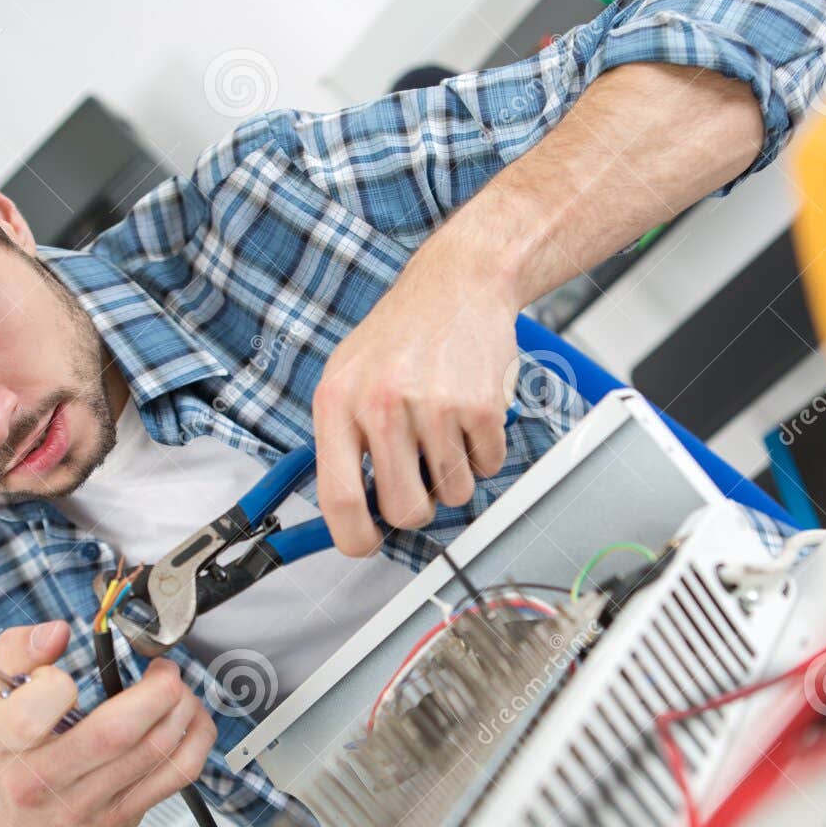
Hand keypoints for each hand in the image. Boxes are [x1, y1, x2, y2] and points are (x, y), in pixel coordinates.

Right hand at [0, 621, 215, 826]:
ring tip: (175, 688)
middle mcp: (45, 780)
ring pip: (155, 750)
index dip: (55, 684)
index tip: (67, 676)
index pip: (28, 715)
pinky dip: (196, 735)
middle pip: (114, 733)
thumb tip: (55, 632)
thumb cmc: (19, 763)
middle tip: (160, 671)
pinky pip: (178, 772)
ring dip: (180, 706)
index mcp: (5, 746)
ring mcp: (90, 802)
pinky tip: (189, 717)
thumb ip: (19, 655)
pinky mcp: (126, 813)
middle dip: (154, 691)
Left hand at [312, 256, 518, 556]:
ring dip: (454, 474)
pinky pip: (487, 466)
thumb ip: (342, 441)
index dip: (354, 536)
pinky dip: (484, 452)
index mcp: (338, 403)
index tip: (367, 542)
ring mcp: (433, 406)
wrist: (457, 284)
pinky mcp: (479, 405)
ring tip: (443, 430)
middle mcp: (382, 405)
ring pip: (452, 493)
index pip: (338, 498)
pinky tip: (468, 415)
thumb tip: (349, 510)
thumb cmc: (400, 336)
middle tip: (419, 482)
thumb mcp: (347, 378)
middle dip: (417, 509)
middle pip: (404, 510)